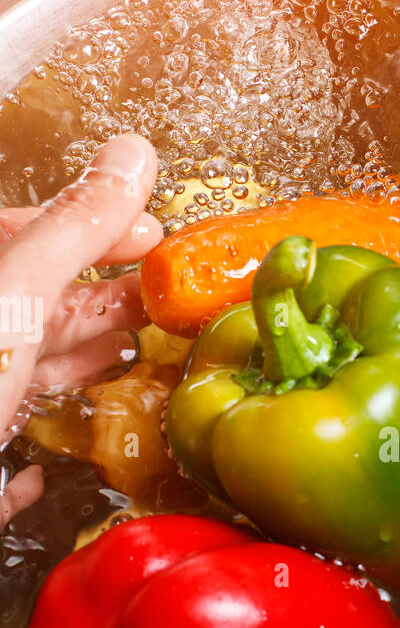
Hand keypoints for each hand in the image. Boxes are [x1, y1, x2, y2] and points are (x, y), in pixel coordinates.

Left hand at [0, 134, 159, 522]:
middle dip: (95, 294)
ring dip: (75, 362)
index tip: (146, 231)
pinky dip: (22, 466)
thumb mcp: (14, 301)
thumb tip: (130, 156)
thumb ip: (70, 232)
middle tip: (157, 289)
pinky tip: (40, 470)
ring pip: (16, 378)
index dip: (88, 224)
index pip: (22, 233)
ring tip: (131, 348)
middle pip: (27, 305)